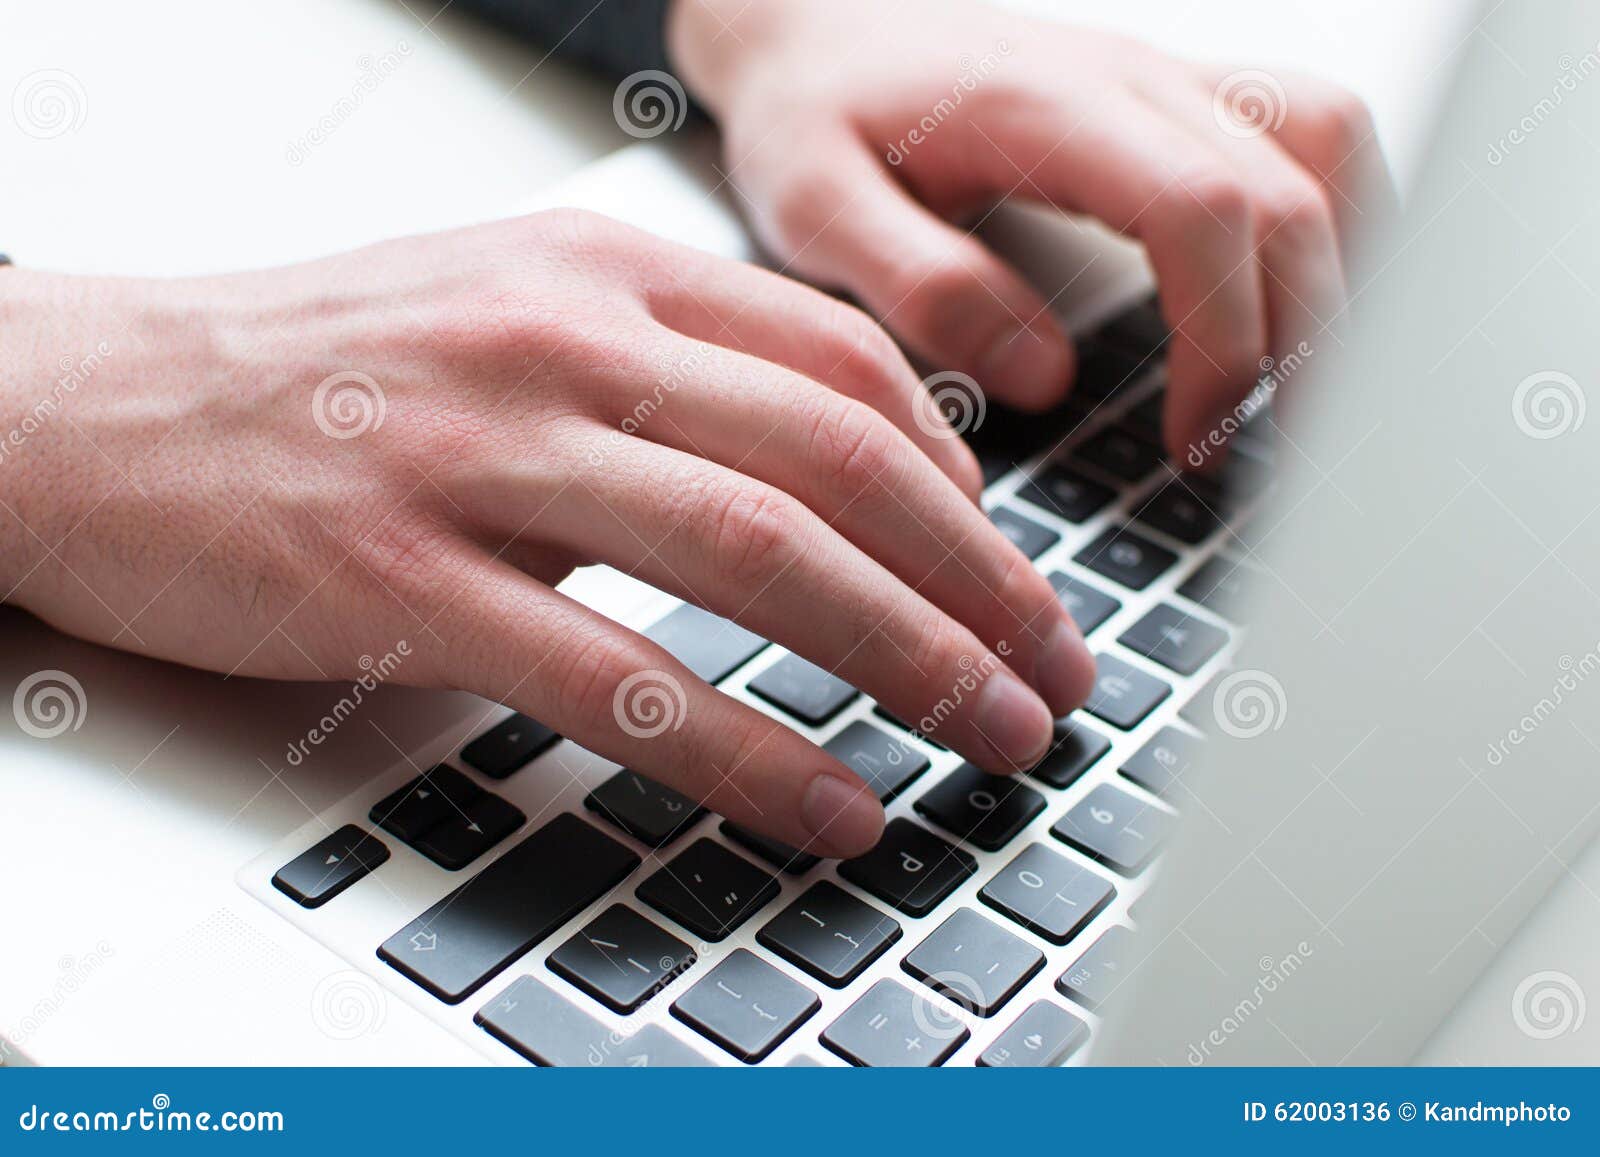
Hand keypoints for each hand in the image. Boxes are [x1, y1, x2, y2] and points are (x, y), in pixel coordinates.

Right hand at [0, 210, 1093, 856]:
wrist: (90, 399)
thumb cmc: (320, 366)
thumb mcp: (510, 310)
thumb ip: (673, 360)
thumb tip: (842, 452)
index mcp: (599, 272)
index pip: (840, 362)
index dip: (962, 480)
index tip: (1012, 570)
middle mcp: (558, 341)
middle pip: (831, 459)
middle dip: (974, 580)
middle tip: (1052, 672)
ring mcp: (478, 450)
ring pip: (750, 552)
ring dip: (900, 656)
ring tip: (990, 734)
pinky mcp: (398, 572)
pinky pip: (614, 673)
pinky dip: (744, 748)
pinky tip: (824, 802)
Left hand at [670, 0, 1395, 456]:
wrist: (818, 30)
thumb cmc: (812, 113)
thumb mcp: (815, 205)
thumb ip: (921, 283)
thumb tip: (1041, 375)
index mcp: (1048, 108)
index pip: (1201, 210)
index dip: (1222, 341)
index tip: (1189, 440)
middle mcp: (1133, 79)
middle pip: (1293, 195)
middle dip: (1298, 341)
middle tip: (1252, 453)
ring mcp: (1169, 79)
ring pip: (1331, 152)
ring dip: (1342, 275)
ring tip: (1302, 391)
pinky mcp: (1179, 96)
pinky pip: (1310, 135)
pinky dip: (1334, 224)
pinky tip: (1303, 303)